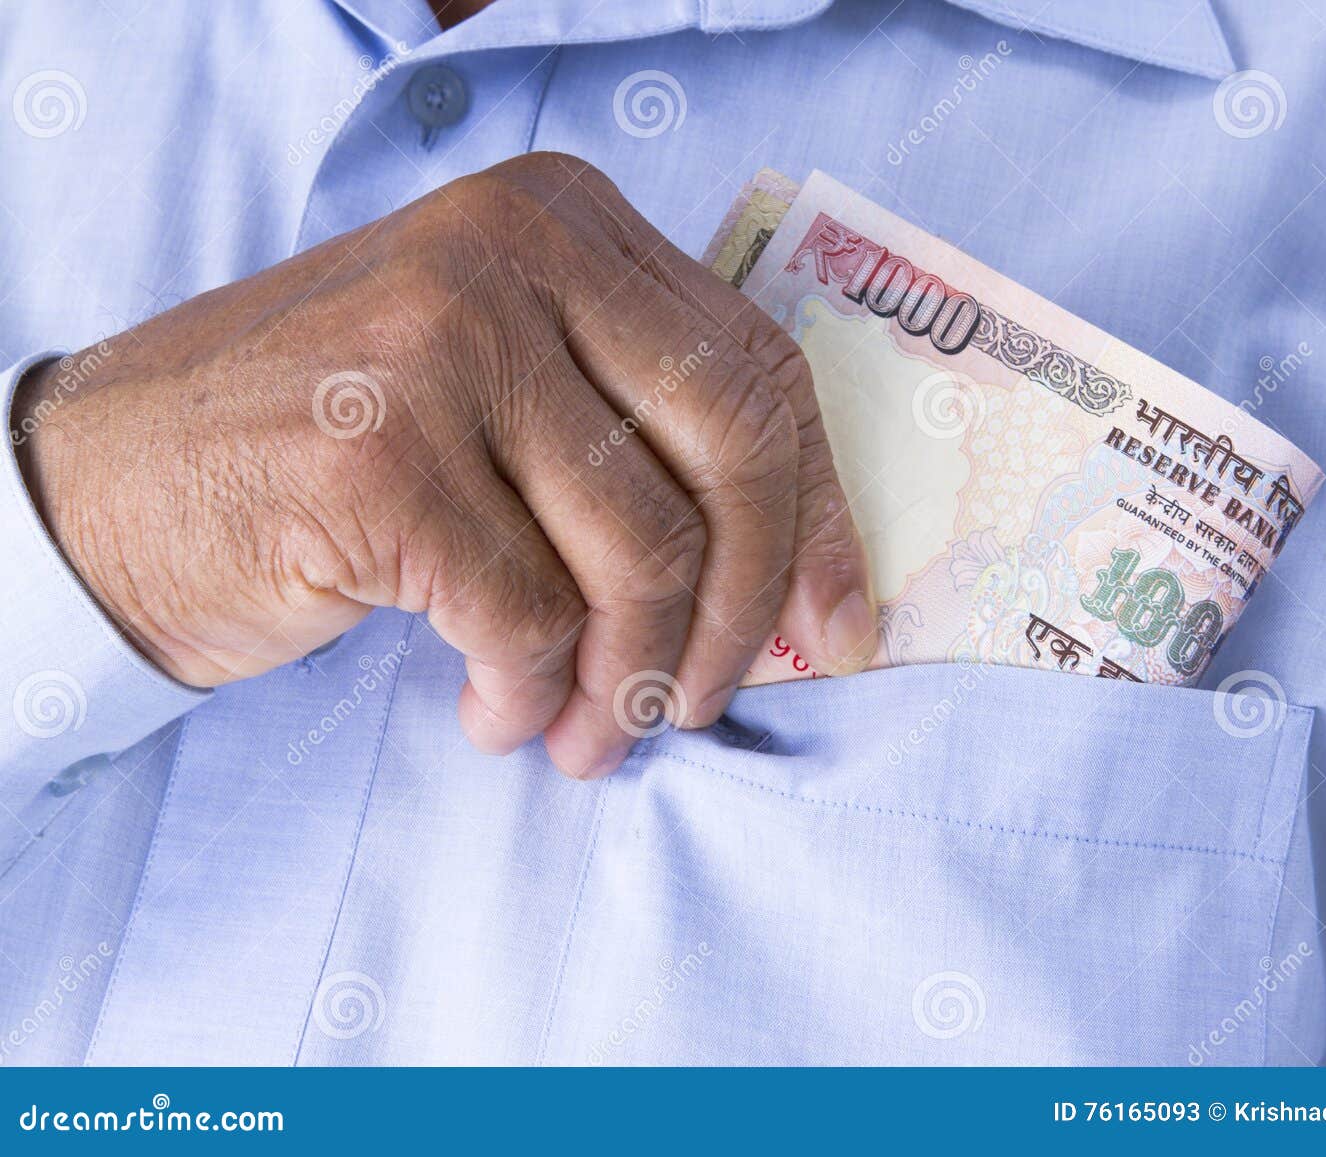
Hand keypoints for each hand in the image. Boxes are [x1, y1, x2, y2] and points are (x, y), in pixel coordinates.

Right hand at [12, 153, 874, 777]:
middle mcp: (513, 252)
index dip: (821, 516)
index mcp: (566, 223)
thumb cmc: (333, 451)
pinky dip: (529, 695)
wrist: (112, 482)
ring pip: (636, 552)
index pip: (757, 371)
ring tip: (589, 735)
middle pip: (727, 450)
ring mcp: (443, 340)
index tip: (839, 629)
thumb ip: (632, 437)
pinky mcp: (380, 450)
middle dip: (739, 610)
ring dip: (629, 681)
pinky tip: (494, 714)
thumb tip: (798, 579)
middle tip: (705, 703)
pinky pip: (527, 616)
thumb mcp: (502, 392)